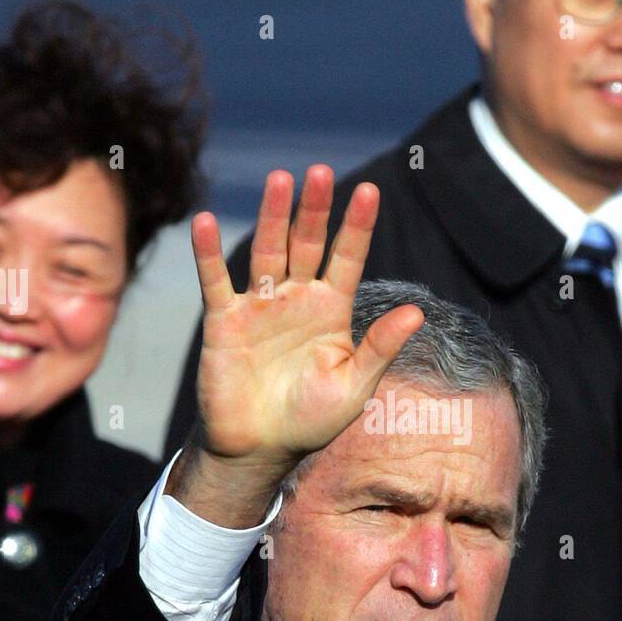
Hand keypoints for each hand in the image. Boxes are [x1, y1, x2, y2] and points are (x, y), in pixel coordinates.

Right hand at [169, 166, 423, 526]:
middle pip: (307, 244)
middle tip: (320, 172)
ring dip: (273, 216)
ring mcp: (261, 306)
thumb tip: (416, 312)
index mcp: (333, 311)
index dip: (357, 226)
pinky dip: (209, 253)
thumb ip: (380, 347)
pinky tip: (204, 222)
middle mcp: (297, 299)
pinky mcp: (225, 320)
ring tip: (280, 179)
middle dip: (314, 209)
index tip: (370, 191)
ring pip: (268, 251)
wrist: (260, 449)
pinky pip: (217, 280)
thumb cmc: (311, 420)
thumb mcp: (354, 387)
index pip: (348, 258)